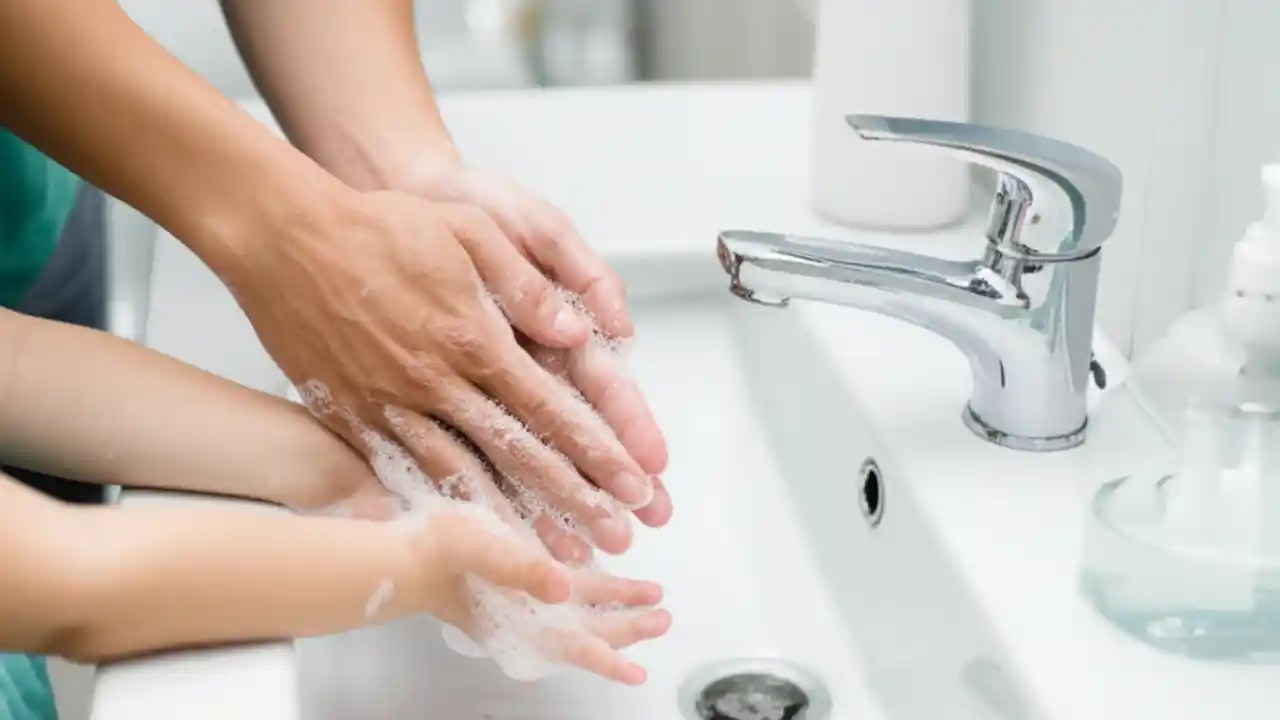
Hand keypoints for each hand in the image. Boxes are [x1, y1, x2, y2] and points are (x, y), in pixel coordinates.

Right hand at [225, 190, 653, 553]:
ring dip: (519, 518)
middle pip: (520, 454)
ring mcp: (393, 406)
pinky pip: (407, 472)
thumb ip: (525, 284)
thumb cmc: (379, 227)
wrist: (286, 239)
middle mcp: (439, 383)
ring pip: (467, 477)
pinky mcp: (354, 417)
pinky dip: (446, 507)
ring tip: (560, 555)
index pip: (554, 409)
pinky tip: (473, 535)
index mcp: (475, 338)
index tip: (638, 483)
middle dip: (576, 499)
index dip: (600, 451)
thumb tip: (577, 331)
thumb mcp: (469, 230)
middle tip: (619, 535)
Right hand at [408, 505, 669, 684]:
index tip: (644, 651)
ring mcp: (516, 608)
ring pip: (576, 618)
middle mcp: (524, 618)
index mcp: (524, 614)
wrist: (397, 556)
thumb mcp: (484, 550)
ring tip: (646, 605)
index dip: (615, 643)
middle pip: (586, 630)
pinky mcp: (507, 593)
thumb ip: (524, 569)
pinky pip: (557, 605)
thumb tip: (565, 586)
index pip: (579, 639)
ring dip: (613, 614)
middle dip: (627, 627)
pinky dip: (584, 601)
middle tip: (663, 617)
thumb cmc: (436, 554)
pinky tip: (591, 591)